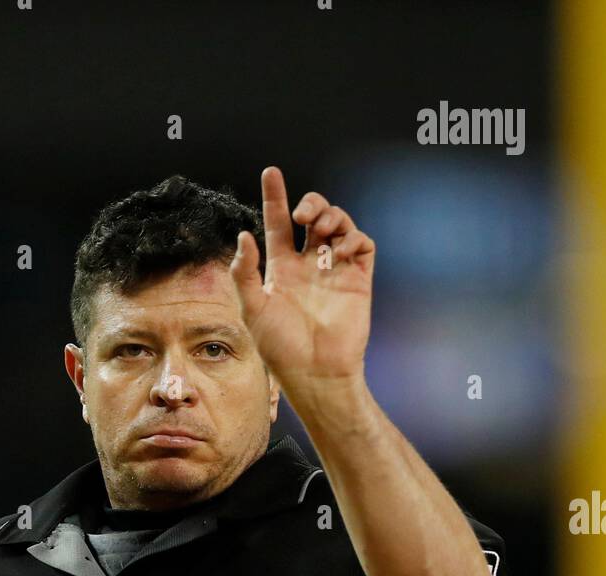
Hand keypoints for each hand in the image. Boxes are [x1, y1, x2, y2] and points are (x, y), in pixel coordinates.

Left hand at [230, 166, 375, 398]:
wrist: (315, 373)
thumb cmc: (281, 349)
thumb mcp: (252, 310)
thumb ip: (244, 273)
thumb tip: (243, 237)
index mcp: (281, 270)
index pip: (277, 224)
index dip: (275, 197)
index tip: (271, 172)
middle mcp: (308, 266)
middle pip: (313, 217)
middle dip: (311, 203)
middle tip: (302, 213)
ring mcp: (335, 271)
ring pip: (339, 225)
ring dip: (332, 215)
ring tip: (321, 227)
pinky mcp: (358, 280)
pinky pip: (362, 245)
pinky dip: (354, 237)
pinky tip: (341, 249)